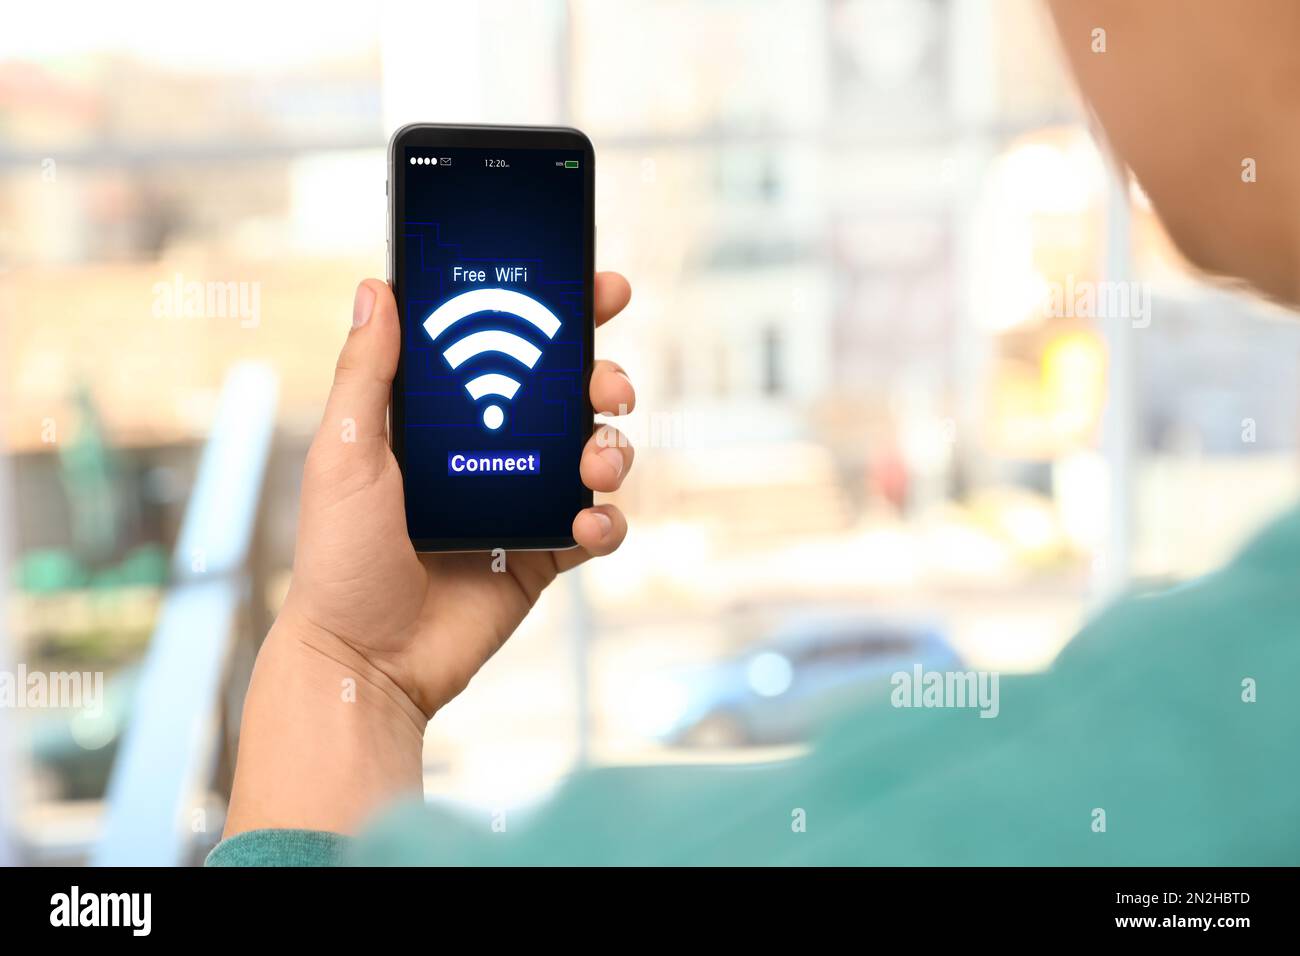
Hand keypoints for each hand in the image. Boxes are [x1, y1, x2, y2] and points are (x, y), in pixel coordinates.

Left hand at [224, 274, 633, 835]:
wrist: (365, 662)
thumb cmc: (338, 558)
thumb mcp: (344, 454)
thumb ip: (366, 374)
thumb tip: (375, 287)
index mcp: (444, 419)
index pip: (507, 349)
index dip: (556, 316)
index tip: (596, 290)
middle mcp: (490, 452)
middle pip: (567, 396)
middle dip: (603, 377)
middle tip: (609, 383)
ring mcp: (521, 503)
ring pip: (594, 453)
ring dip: (613, 447)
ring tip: (596, 462)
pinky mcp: (543, 557)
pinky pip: (597, 528)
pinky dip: (607, 522)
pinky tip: (588, 524)